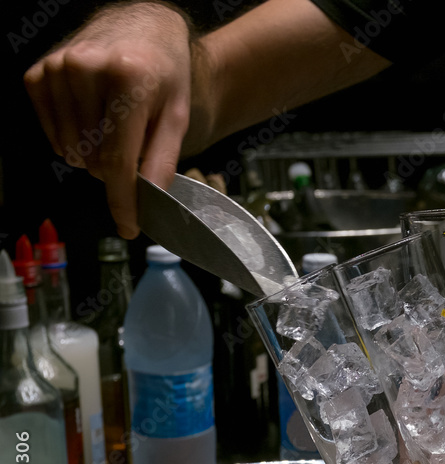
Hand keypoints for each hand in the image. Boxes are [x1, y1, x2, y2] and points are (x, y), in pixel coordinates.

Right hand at [23, 2, 194, 237]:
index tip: (129, 226)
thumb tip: (147, 197)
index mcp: (129, 81)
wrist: (142, 27)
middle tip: (133, 144)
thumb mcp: (177, 115)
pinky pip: (54, 134)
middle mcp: (86, 70)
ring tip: (115, 124)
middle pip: (94, 159)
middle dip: (116, 168)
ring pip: (72, 151)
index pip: (119, 159)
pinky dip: (74, 138)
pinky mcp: (39, 75)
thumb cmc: (165, 74)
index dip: (123, 200)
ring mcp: (57, 70)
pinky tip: (92, 116)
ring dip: (95, 153)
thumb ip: (162, 157)